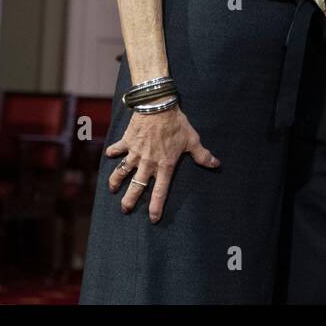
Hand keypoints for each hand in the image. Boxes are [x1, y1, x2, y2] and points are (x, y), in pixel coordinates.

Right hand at [105, 105, 217, 222]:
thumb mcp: (192, 140)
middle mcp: (148, 163)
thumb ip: (202, 155)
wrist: (158, 106)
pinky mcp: (126, 142)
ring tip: (112, 189)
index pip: (160, 192)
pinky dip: (112, 153)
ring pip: (122, 172)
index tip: (153, 219)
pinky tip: (109, 156)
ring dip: (116, 182)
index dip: (156, 207)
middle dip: (129, 201)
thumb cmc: (176, 124)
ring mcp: (135, 153)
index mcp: (164, 165)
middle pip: (137, 187)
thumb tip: (216, 164)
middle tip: (125, 210)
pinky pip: (116, 150)